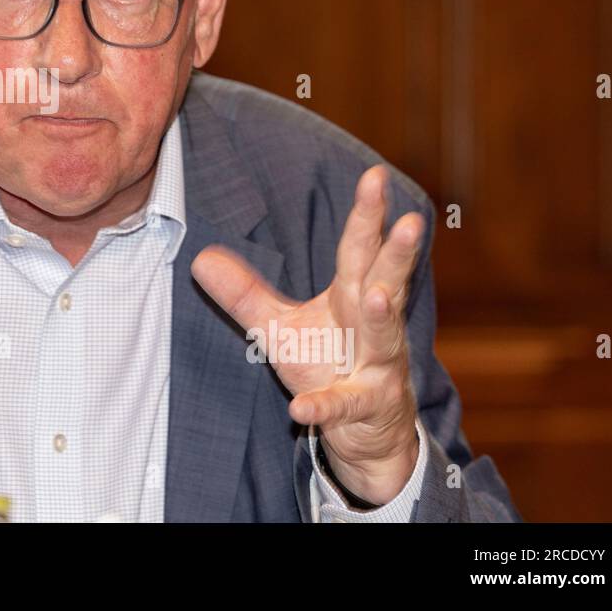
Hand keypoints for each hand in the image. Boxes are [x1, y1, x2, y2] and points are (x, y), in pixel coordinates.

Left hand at [191, 165, 423, 503]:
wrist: (366, 434)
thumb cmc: (329, 366)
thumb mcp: (279, 329)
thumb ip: (244, 293)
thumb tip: (200, 257)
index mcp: (351, 298)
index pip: (358, 250)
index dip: (367, 214)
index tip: (375, 176)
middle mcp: (373, 326)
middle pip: (385, 281)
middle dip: (397, 252)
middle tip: (411, 219)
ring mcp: (377, 368)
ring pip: (384, 339)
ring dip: (382, 317)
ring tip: (377, 296)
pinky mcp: (368, 409)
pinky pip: (345, 405)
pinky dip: (324, 406)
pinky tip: (300, 408)